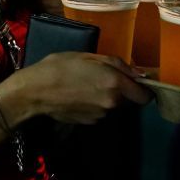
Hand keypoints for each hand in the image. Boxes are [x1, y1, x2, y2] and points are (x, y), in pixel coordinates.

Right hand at [11, 52, 152, 124]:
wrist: (34, 92)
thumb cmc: (59, 67)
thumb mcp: (89, 56)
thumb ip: (118, 64)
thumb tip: (140, 74)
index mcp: (115, 83)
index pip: (145, 95)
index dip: (144, 89)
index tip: (135, 83)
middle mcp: (112, 102)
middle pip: (128, 100)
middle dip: (121, 91)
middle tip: (102, 79)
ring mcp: (101, 115)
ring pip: (112, 106)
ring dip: (105, 98)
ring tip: (85, 87)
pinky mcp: (89, 122)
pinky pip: (99, 112)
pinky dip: (93, 105)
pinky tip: (77, 97)